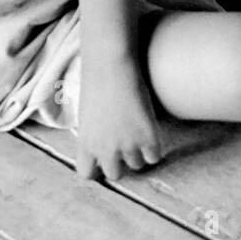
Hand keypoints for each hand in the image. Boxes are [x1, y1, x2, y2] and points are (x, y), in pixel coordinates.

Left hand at [77, 64, 164, 181]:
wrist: (110, 65)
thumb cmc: (94, 81)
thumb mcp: (86, 114)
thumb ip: (93, 134)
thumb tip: (104, 142)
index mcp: (85, 144)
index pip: (87, 173)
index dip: (96, 168)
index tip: (102, 161)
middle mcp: (105, 150)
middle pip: (115, 174)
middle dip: (120, 163)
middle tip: (125, 146)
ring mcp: (128, 146)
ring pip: (137, 165)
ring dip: (138, 153)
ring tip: (137, 133)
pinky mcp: (148, 138)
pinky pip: (154, 157)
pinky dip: (154, 148)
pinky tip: (151, 133)